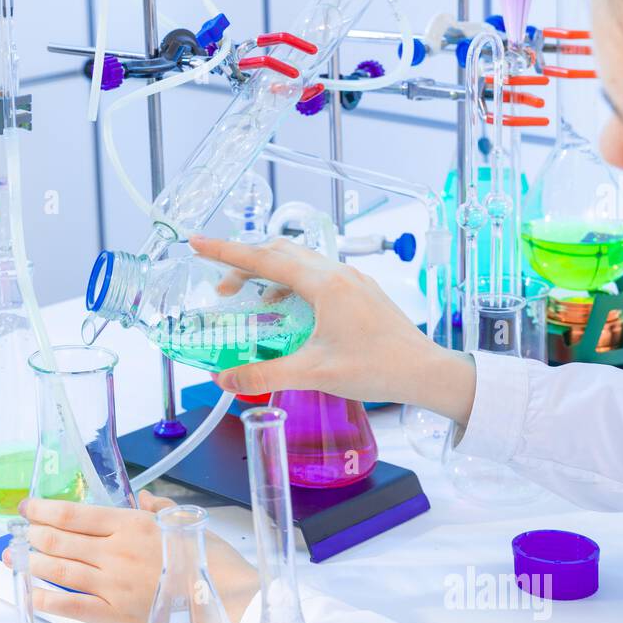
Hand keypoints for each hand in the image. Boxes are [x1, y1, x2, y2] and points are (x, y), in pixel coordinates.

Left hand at [5, 491, 259, 622]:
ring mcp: (113, 585)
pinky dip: (46, 599)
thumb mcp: (188, 523)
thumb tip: (145, 497)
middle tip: (16, 533)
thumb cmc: (213, 564)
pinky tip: (30, 593)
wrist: (230, 603)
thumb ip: (161, 507)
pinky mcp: (115, 615)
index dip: (44, 510)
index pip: (75, 514)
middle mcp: (116, 553)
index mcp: (132, 525)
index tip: (28, 507)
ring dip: (31, 563)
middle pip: (59, 541)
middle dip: (31, 535)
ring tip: (14, 559)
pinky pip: (71, 607)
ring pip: (59, 571)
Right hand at [189, 234, 476, 423]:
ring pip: (301, 262)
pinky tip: (287, 311)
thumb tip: (226, 379)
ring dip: (270, 273)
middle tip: (220, 285)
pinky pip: (318, 275)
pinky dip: (292, 284)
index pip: (264, 259)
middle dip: (245, 263)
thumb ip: (264, 375)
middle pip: (280, 253)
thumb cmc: (377, 368)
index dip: (225, 251)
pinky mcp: (361, 292)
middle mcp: (338, 274)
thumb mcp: (313, 373)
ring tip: (250, 298)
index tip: (197, 243)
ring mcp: (352, 280)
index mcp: (324, 284)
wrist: (425, 372)